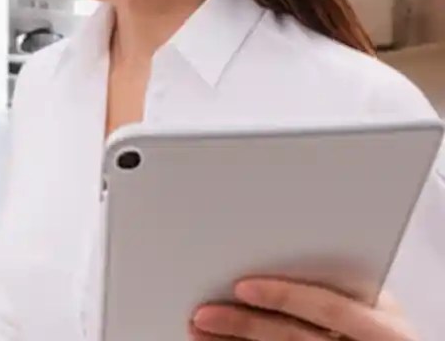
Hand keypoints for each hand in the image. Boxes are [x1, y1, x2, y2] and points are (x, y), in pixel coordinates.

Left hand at [190, 277, 416, 339]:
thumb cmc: (371, 318)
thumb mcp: (369, 299)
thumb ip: (329, 279)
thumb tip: (263, 251)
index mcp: (383, 322)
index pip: (332, 309)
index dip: (286, 297)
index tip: (241, 287)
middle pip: (295, 336)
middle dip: (245, 324)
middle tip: (203, 313)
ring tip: (199, 328)